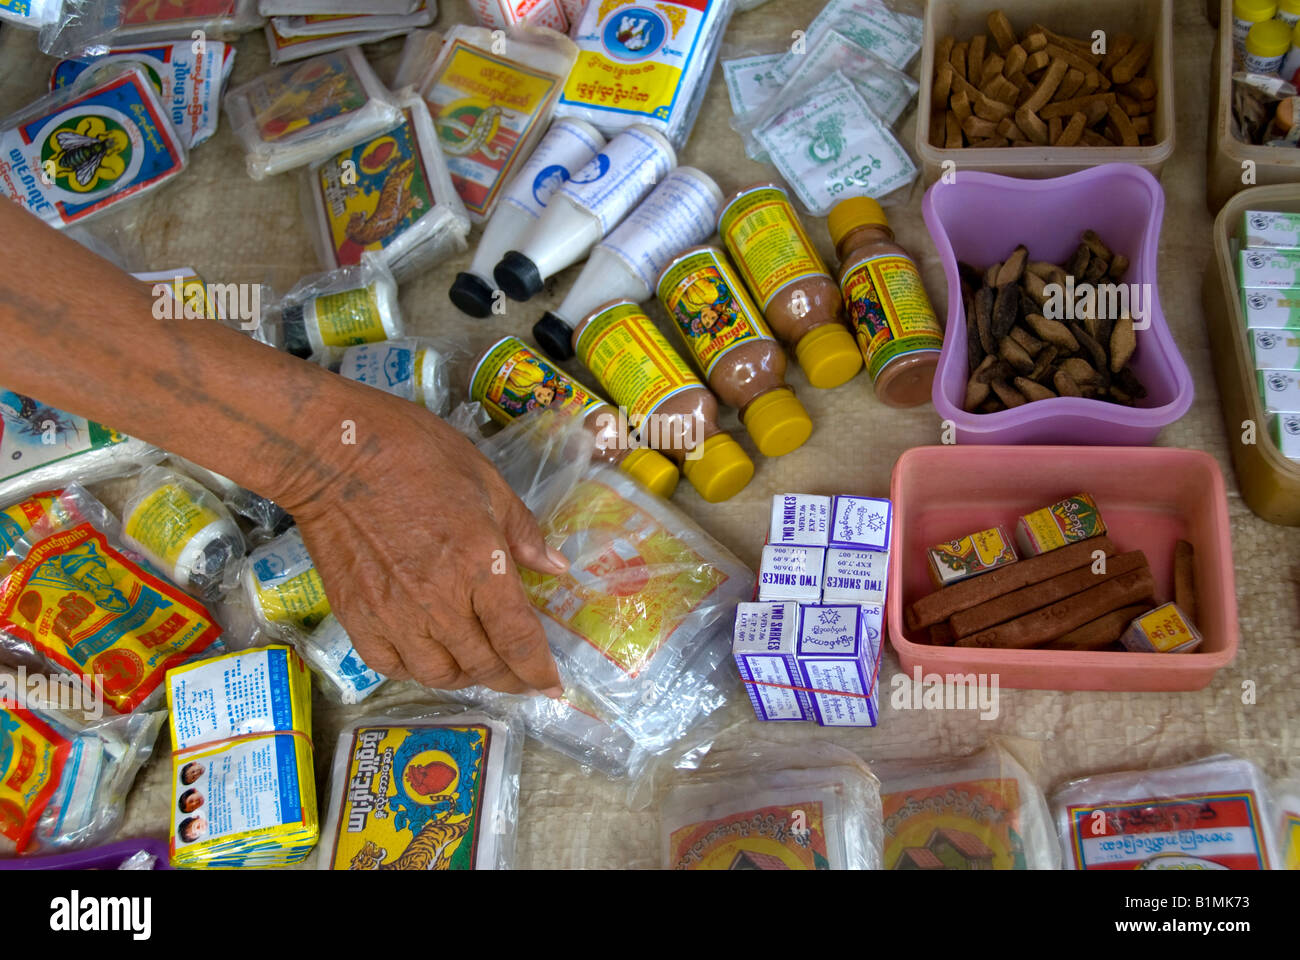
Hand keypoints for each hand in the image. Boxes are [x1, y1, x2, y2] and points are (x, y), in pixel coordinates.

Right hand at [274, 378, 567, 695]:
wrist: (333, 454)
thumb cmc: (415, 453)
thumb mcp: (486, 480)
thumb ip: (522, 531)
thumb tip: (555, 567)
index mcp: (480, 564)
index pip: (518, 637)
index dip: (538, 669)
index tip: (551, 685)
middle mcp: (439, 600)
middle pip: (482, 664)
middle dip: (509, 678)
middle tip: (520, 677)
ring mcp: (394, 614)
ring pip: (438, 675)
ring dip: (465, 677)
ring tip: (476, 665)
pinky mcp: (356, 616)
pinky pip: (390, 666)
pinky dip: (415, 670)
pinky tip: (427, 656)